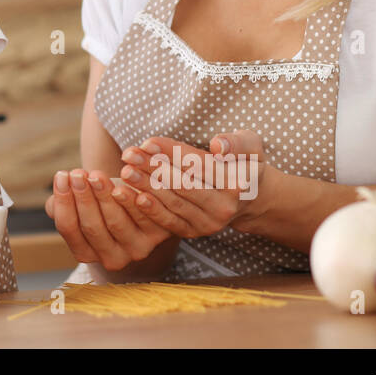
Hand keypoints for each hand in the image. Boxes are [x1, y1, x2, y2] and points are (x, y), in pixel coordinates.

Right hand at [43, 168, 172, 271]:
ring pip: (116, 222)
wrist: (139, 206)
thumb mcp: (81, 205)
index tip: (61, 175)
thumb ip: (63, 201)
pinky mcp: (157, 236)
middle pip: (92, 227)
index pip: (69, 228)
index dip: (63, 202)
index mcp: (86, 253)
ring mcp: (136, 250)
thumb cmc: (102, 203)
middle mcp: (111, 259)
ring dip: (104, 197)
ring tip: (96, 175)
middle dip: (82, 198)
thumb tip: (56, 191)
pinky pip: (143, 217)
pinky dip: (132, 200)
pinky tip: (123, 183)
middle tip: (78, 174)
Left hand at [118, 131, 274, 238]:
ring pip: (173, 203)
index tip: (147, 142)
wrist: (249, 197)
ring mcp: (209, 223)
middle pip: (182, 184)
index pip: (198, 165)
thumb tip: (217, 146)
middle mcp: (224, 207)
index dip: (171, 153)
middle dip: (152, 169)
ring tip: (125, 171)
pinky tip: (133, 196)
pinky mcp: (194, 232)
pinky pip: (169, 221)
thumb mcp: (250, 146)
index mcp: (237, 183)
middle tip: (128, 155)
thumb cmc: (243, 163)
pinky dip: (150, 209)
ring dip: (146, 187)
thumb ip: (236, 143)